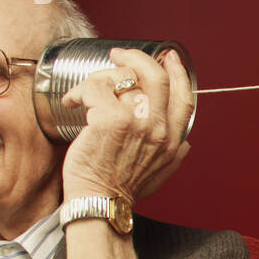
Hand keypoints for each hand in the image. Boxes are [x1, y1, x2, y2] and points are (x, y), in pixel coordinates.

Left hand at [60, 48, 193, 203]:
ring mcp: (135, 122)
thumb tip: (185, 142)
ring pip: (122, 79)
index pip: (183, 95)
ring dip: (101, 77)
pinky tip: (72, 101)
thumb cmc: (123, 190)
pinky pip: (95, 88)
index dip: (177, 71)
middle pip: (156, 76)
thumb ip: (176, 154)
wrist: (100, 204)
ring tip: (88, 88)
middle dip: (137, 57)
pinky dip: (80, 90)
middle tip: (120, 54)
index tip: (167, 58)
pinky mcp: (108, 120)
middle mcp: (157, 127)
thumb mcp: (162, 173)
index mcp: (172, 138)